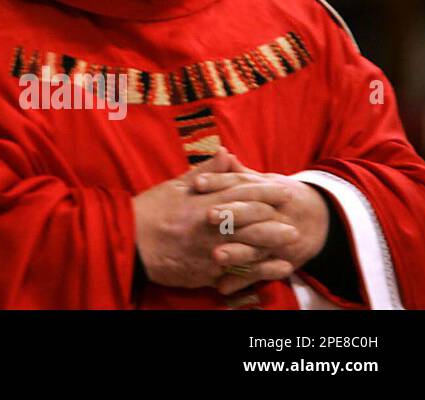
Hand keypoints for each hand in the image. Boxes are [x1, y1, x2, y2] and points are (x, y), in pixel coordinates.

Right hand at [132, 148, 296, 289]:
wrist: (130, 242)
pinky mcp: (208, 270)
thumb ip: (204, 171)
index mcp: (202, 200)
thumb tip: (226, 153)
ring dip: (274, 242)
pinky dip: (263, 269)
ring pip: (251, 245)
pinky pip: (241, 270)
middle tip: (294, 215)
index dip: (265, 191)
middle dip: (275, 216)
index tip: (283, 189)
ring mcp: (210, 248)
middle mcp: (209, 224)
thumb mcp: (174, 186)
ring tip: (293, 239)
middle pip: (251, 218)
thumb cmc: (149, 211)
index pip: (240, 192)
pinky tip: (280, 267)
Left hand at [193, 160, 329, 294]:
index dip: (220, 182)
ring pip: (260, 245)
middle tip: (207, 216)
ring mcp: (283, 239)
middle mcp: (279, 213)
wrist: (321, 218)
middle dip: (232, 213)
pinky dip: (244, 280)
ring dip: (238, 252)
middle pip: (255, 212)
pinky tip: (223, 287)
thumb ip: (240, 172)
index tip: (197, 183)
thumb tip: (222, 153)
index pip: (243, 183)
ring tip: (215, 256)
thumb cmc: (279, 196)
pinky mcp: (284, 262)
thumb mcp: (263, 181)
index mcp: (271, 189)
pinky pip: (263, 272)